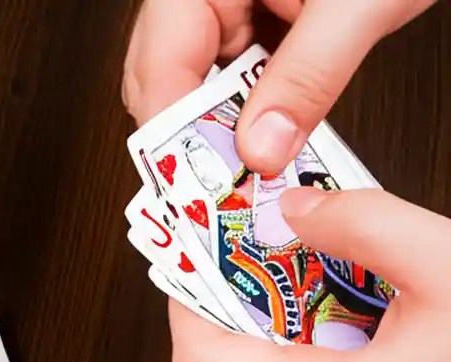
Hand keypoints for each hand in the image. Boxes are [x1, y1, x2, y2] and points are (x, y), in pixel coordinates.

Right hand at [123, 0, 436, 172]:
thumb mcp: (356, 3)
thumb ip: (309, 74)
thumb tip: (265, 146)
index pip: (160, 60)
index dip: (172, 126)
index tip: (196, 180)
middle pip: (168, 80)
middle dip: (195, 136)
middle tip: (226, 187)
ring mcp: (231, 5)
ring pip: (202, 85)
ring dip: (228, 130)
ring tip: (253, 169)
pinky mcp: (260, 20)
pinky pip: (241, 78)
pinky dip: (257, 113)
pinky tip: (275, 139)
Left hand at [170, 187, 450, 361]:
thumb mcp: (447, 266)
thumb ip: (358, 225)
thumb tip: (293, 210)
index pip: (201, 360)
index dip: (188, 296)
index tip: (194, 247)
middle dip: (242, 297)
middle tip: (256, 237)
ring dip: (285, 320)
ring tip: (315, 261)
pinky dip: (320, 347)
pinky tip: (359, 305)